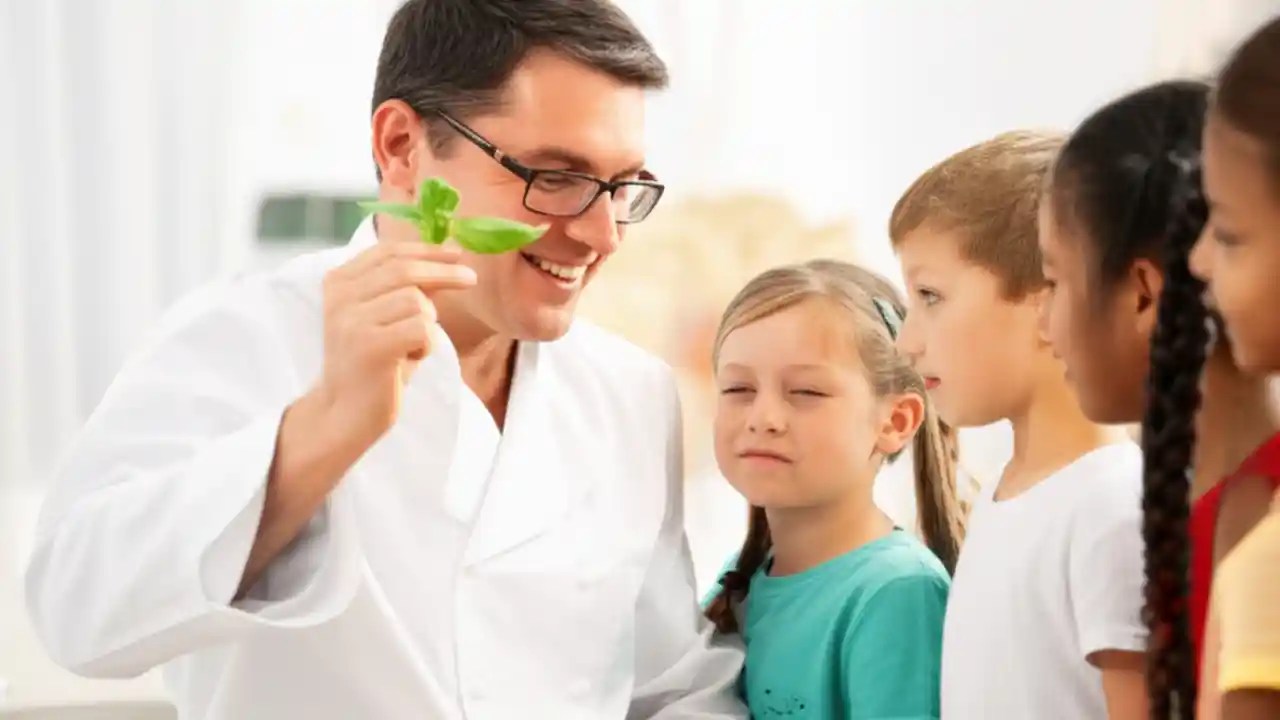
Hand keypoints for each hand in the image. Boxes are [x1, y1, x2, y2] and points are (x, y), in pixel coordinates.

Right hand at [313, 240, 475, 450]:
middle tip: (471, 279)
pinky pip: (421, 329)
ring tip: (412, 346)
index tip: (456, 252)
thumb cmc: (374, 365)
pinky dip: (426, 345)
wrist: (345, 414)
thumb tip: (450, 256)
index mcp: (339, 283)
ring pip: (416, 301)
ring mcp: (352, 321)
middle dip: (444, 271)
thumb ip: (406, 287)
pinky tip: (410, 359)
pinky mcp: (369, 346)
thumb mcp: (385, 317)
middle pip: (404, 269)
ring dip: (428, 324)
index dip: (425, 249)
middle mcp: (340, 297)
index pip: (386, 252)